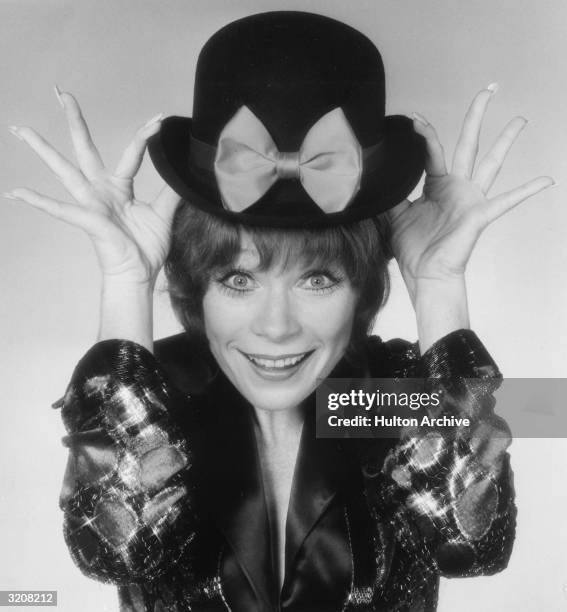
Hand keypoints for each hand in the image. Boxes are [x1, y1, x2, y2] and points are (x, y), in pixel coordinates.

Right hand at [5, 89, 180, 285]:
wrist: (140, 274)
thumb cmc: (147, 247)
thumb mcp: (164, 213)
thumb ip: (171, 191)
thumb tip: (185, 172)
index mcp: (120, 187)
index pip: (132, 153)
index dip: (144, 135)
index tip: (159, 117)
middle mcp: (101, 190)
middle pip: (85, 148)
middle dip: (74, 121)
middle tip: (60, 92)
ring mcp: (92, 204)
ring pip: (65, 171)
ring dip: (43, 150)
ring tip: (20, 129)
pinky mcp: (88, 221)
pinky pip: (60, 209)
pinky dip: (38, 201)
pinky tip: (15, 192)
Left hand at [388, 85, 553, 301]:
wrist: (423, 274)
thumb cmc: (411, 247)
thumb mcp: (394, 214)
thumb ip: (392, 190)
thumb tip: (379, 172)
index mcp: (436, 185)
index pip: (433, 150)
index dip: (425, 132)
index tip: (414, 116)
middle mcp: (457, 186)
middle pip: (469, 143)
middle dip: (478, 115)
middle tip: (490, 88)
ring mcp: (471, 199)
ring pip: (491, 163)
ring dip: (506, 141)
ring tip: (520, 119)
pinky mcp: (480, 215)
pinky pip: (507, 200)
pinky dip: (527, 190)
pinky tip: (548, 180)